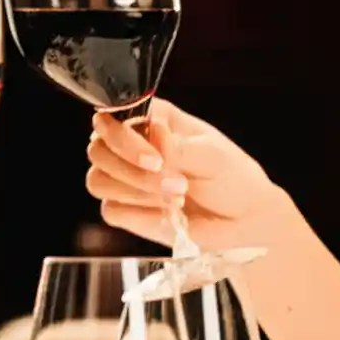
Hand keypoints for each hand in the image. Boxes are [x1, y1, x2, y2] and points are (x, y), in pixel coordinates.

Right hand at [85, 98, 293, 252]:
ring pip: (97, 181)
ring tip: (177, 198)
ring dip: (137, 193)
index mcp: (151, 119)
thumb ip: (179, 145)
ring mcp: (124, 178)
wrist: (242, 222)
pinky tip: (167, 214)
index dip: (122, 138)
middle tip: (177, 184)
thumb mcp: (213, 156)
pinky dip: (138, 214)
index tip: (156, 160)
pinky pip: (110, 210)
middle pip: (97, 150)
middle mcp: (130, 145)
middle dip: (134, 172)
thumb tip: (154, 135)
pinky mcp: (124, 209)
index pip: (112, 117)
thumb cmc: (232, 179)